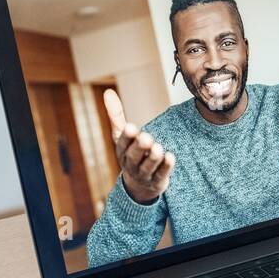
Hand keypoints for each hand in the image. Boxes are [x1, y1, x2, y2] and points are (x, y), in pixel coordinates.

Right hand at [104, 88, 174, 204]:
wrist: (139, 185)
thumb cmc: (131, 153)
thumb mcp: (122, 135)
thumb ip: (116, 115)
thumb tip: (108, 92)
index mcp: (122, 151)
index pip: (122, 143)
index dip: (127, 136)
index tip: (131, 127)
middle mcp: (131, 164)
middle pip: (134, 156)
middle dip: (139, 147)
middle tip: (146, 137)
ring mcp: (144, 174)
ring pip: (147, 167)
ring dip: (153, 158)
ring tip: (158, 148)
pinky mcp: (157, 181)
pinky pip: (161, 174)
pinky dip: (166, 167)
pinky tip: (170, 157)